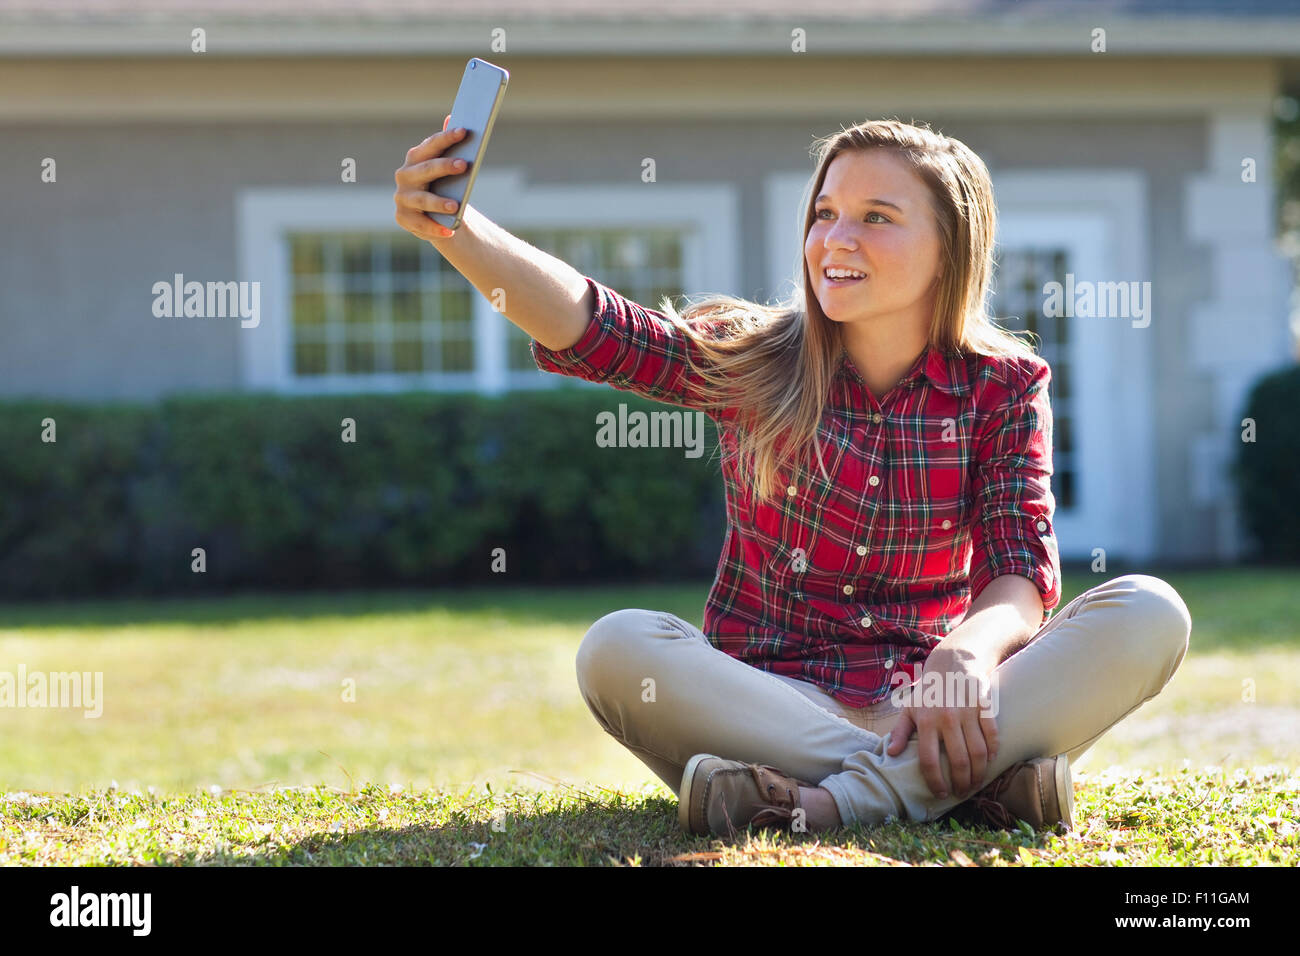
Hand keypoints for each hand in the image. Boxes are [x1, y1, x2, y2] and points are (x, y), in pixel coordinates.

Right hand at [394, 113, 469, 241]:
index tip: (464, 132)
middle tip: (464, 165)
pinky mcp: (403, 218)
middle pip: (426, 170)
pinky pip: (420, 224)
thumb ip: (448, 145)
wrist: (435, 215)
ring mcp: (402, 197)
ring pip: (422, 199)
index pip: (431, 145)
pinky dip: (434, 228)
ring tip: (456, 206)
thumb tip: (452, 117)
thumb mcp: (446, 166)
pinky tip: (449, 230)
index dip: (447, 138)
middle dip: (445, 167)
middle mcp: (405, 175)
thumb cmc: (443, 186)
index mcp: (416, 158)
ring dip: (439, 202)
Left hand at [885, 647, 998, 799]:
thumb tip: (890, 754)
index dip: (935, 781)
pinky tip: (991, 761)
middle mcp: (946, 717)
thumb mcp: (910, 708)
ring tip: (976, 783)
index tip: (941, 793)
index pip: (929, 760)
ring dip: (979, 773)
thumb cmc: (929, 690)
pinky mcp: (984, 705)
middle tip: (962, 792)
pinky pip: (992, 734)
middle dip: (961, 783)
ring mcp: (967, 712)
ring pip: (978, 752)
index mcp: (925, 721)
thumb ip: (900, 731)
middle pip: (958, 761)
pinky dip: (994, 750)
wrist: (952, 660)